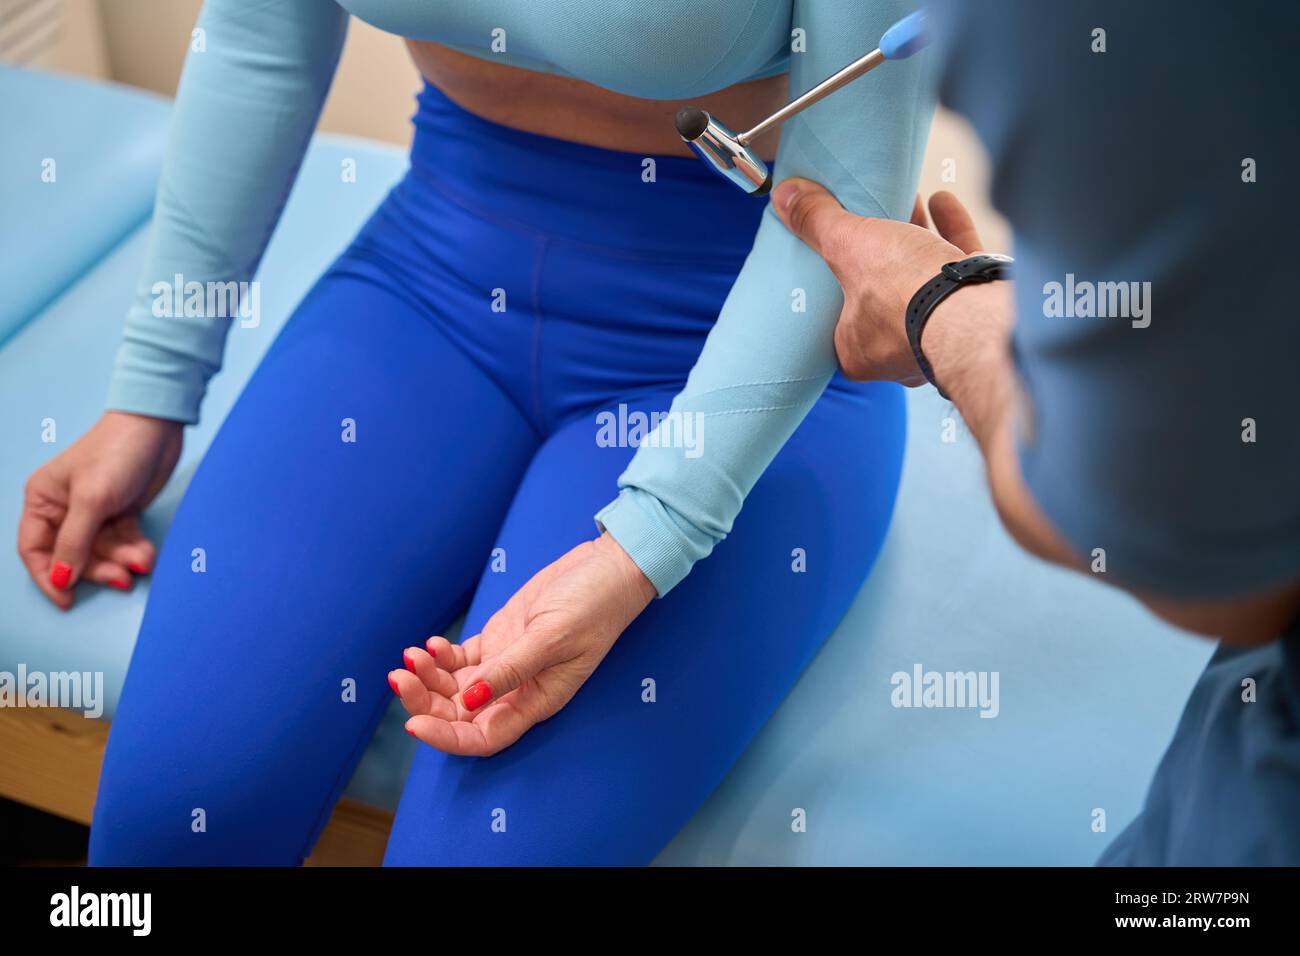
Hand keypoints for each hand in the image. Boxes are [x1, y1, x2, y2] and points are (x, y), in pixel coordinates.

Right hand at [19, 411, 182, 608]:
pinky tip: (146, 554)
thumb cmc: (117, 453)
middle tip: (122, 579)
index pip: (35, 549)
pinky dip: (134, 550)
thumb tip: (61, 578)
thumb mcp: (92, 500)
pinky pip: (123, 542)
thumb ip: (75, 542)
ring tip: (143, 561)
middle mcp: (64, 508)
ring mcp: (94, 512)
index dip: (49, 577)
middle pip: (73, 556)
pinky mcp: (121, 512)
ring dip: (121, 560)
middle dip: (98, 569)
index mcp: (43, 500)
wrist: (158, 427)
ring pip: (102, 552)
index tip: (67, 599)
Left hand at [391, 531, 655, 756]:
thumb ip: (511, 670)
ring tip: (411, 654)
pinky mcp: (501, 640)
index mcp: (535, 701)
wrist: (608, 569)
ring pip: (455, 686)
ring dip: (428, 676)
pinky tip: (432, 643)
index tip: (414, 725)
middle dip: (426, 701)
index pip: (484, 736)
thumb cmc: (594, 606)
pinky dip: (440, 656)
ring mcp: (506, 665)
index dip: (447, 738)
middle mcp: (517, 690)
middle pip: (460, 714)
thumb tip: (470, 701)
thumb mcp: (552, 638)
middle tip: (400, 676)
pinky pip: (461, 659)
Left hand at [772, 178, 990, 382]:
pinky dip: (951, 230)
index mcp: (857, 350)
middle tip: (871, 215)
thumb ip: (817, 221)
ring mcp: (940, 332)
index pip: (832, 315)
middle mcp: (898, 349)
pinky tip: (943, 200)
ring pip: (923, 278)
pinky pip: (961, 266)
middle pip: (882, 291)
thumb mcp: (849, 247)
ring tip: (908, 200)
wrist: (980, 314)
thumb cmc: (906, 295)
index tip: (832, 247)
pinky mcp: (977, 309)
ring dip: (915, 234)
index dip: (831, 280)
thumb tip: (784, 196)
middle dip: (879, 250)